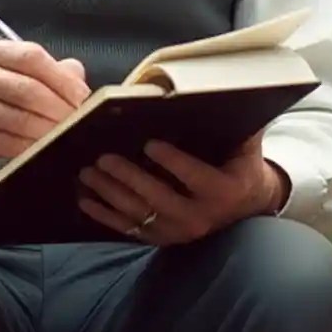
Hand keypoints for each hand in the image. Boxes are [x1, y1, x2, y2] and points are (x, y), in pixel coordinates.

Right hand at [0, 41, 90, 182]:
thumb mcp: (23, 75)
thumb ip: (54, 71)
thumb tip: (80, 80)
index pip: (32, 57)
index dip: (62, 78)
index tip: (82, 97)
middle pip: (28, 90)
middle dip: (60, 109)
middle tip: (79, 121)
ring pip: (20, 119)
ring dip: (49, 131)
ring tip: (66, 136)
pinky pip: (8, 142)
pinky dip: (32, 147)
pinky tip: (44, 149)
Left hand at [77, 132, 289, 245]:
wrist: (243, 206)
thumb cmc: (239, 166)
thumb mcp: (246, 146)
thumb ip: (239, 125)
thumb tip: (226, 92)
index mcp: (222, 191)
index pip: (195, 177)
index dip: (173, 162)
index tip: (149, 144)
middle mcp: (200, 217)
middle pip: (159, 198)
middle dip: (129, 178)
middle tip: (104, 158)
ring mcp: (178, 232)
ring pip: (139, 213)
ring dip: (110, 193)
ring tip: (88, 173)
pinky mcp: (161, 239)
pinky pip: (129, 229)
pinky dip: (104, 216)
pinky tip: (85, 200)